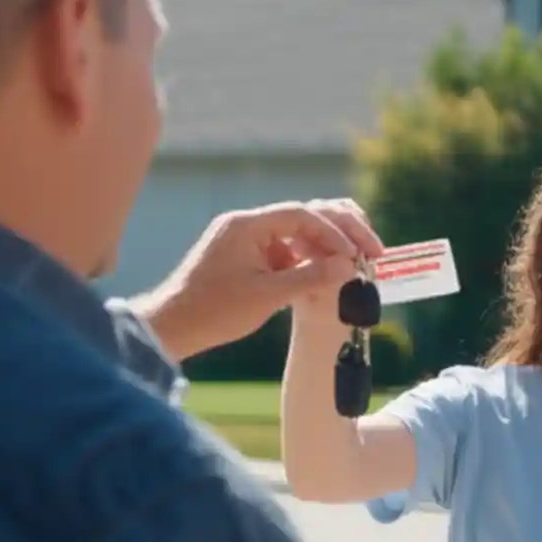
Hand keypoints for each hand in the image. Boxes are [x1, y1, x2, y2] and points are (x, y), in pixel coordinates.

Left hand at [130, 198, 383, 360]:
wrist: (171, 327)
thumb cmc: (213, 312)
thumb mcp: (267, 296)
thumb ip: (310, 277)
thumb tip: (348, 265)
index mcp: (246, 225)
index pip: (301, 214)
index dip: (335, 233)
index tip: (356, 255)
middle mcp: (245, 225)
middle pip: (303, 217)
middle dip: (339, 234)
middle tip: (371, 251)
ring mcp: (244, 240)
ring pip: (296, 234)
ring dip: (326, 248)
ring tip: (355, 264)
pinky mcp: (245, 257)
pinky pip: (284, 250)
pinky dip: (307, 260)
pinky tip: (327, 276)